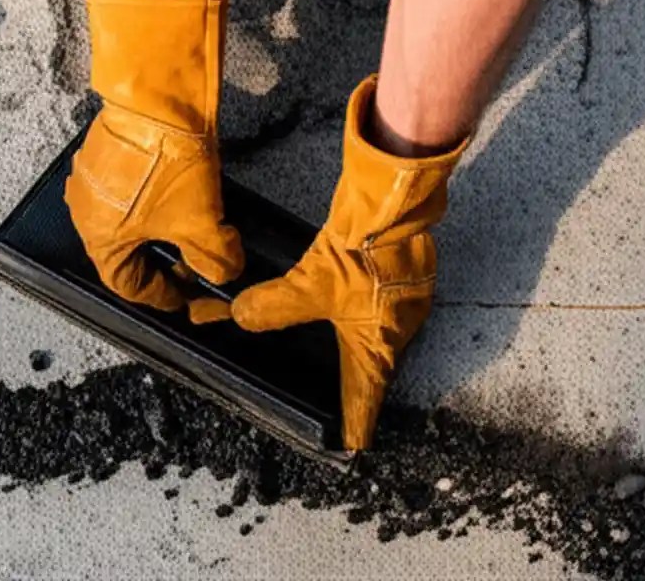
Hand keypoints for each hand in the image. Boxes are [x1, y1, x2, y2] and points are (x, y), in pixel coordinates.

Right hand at [65, 106, 242, 311]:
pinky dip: (152, 203)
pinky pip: (126, 193)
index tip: (188, 296)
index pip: (131, 286)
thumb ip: (216, 261)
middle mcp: (86, 213)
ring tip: (190, 228)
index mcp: (100, 239)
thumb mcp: (201, 223)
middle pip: (126, 255)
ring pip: (127, 222)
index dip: (165, 296)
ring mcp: (91, 180)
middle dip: (162, 262)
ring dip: (158, 232)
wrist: (159, 98)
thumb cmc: (168, 161)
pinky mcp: (103, 153)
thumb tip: (223, 273)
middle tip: (192, 263)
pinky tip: (178, 195)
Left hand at [232, 229, 436, 449]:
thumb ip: (275, 306)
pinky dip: (364, 319)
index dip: (357, 422)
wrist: (396, 200)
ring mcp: (404, 304)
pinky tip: (349, 312)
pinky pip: (383, 311)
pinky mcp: (401, 279)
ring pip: (380, 339)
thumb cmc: (366, 247)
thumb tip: (240, 317)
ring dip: (360, 350)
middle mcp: (398, 332)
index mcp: (379, 346)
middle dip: (357, 386)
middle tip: (346, 406)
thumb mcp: (312, 284)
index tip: (352, 444)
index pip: (366, 398)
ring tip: (344, 363)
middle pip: (376, 370)